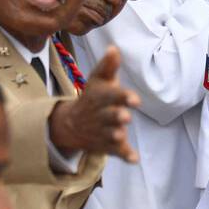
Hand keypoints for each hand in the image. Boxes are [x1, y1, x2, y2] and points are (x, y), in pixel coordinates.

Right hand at [49, 47, 140, 161]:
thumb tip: (114, 48)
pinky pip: (116, 152)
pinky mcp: (108, 145)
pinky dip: (125, 156)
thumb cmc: (93, 98)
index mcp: (102, 98)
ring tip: (119, 135)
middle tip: (125, 117)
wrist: (72, 124)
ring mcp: (104, 132)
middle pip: (110, 116)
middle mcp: (102, 115)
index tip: (135, 100)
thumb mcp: (99, 80)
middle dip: (116, 116)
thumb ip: (108, 67)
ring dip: (115, 136)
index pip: (112, 96)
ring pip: (110, 135)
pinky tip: (134, 159)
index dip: (123, 97)